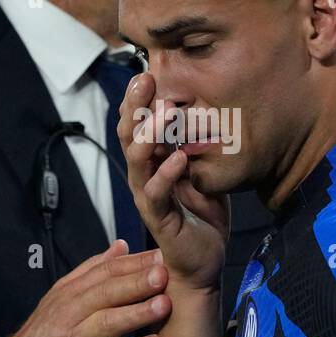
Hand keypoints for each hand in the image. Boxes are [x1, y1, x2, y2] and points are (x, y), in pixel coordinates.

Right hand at [0, 240, 168, 336]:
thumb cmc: (47, 332)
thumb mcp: (63, 296)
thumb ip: (93, 270)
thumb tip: (122, 246)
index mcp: (71, 292)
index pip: (105, 271)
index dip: (133, 263)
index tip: (161, 255)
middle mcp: (71, 313)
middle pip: (106, 293)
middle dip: (136, 282)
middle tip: (164, 273)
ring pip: (107, 323)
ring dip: (137, 313)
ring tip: (164, 305)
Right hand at [117, 72, 227, 292]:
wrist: (203, 266)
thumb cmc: (202, 219)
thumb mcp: (205, 174)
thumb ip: (199, 147)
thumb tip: (206, 113)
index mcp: (152, 164)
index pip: (137, 125)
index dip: (139, 99)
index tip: (148, 70)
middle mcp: (143, 177)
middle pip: (129, 135)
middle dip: (134, 106)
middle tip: (144, 78)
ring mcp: (148, 198)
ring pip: (137, 160)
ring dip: (149, 134)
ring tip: (164, 113)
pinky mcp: (159, 219)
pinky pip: (157, 193)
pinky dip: (167, 173)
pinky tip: (180, 157)